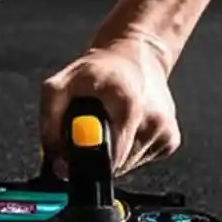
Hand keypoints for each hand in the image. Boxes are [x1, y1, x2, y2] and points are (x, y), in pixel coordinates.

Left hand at [40, 37, 179, 176]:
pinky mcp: (172, 140)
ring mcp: (165, 130)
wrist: (136, 56)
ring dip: (113, 153)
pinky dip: (129, 151)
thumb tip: (56, 161)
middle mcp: (152, 118)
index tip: (77, 151)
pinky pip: (142, 160)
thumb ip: (50, 120)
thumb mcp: (60, 84)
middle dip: (98, 156)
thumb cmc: (99, 70)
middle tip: (92, 130)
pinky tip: (126, 127)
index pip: (110, 157)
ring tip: (110, 124)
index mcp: (128, 103)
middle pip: (117, 164)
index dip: (88, 160)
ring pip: (129, 166)